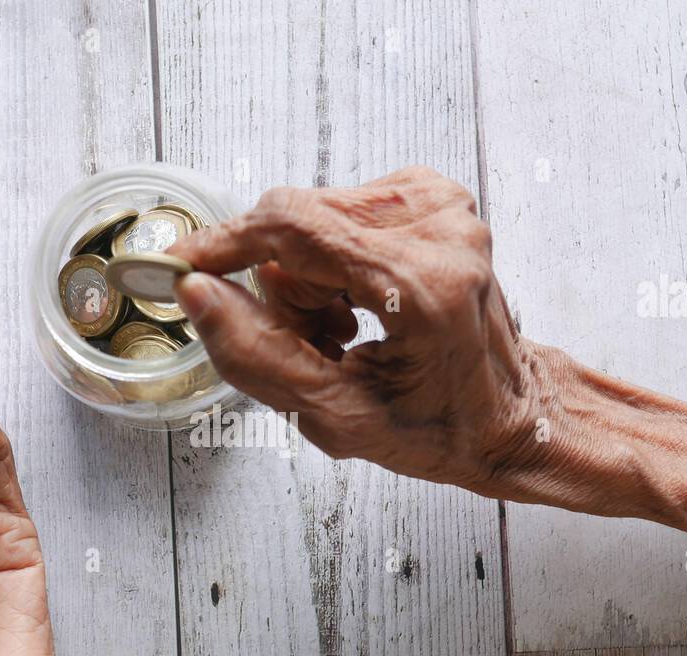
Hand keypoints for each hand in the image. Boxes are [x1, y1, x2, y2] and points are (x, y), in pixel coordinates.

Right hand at [169, 165, 551, 496]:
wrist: (509, 416)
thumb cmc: (437, 427)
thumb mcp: (335, 416)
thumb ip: (256, 355)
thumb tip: (196, 293)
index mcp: (422, 285)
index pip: (293, 229)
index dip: (222, 245)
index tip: (178, 266)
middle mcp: (439, 228)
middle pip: (297, 221)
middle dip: (280, 284)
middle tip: (310, 341)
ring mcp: (444, 205)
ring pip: (314, 216)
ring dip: (307, 278)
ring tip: (341, 334)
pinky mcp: (437, 197)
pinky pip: (342, 213)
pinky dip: (333, 262)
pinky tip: (359, 308)